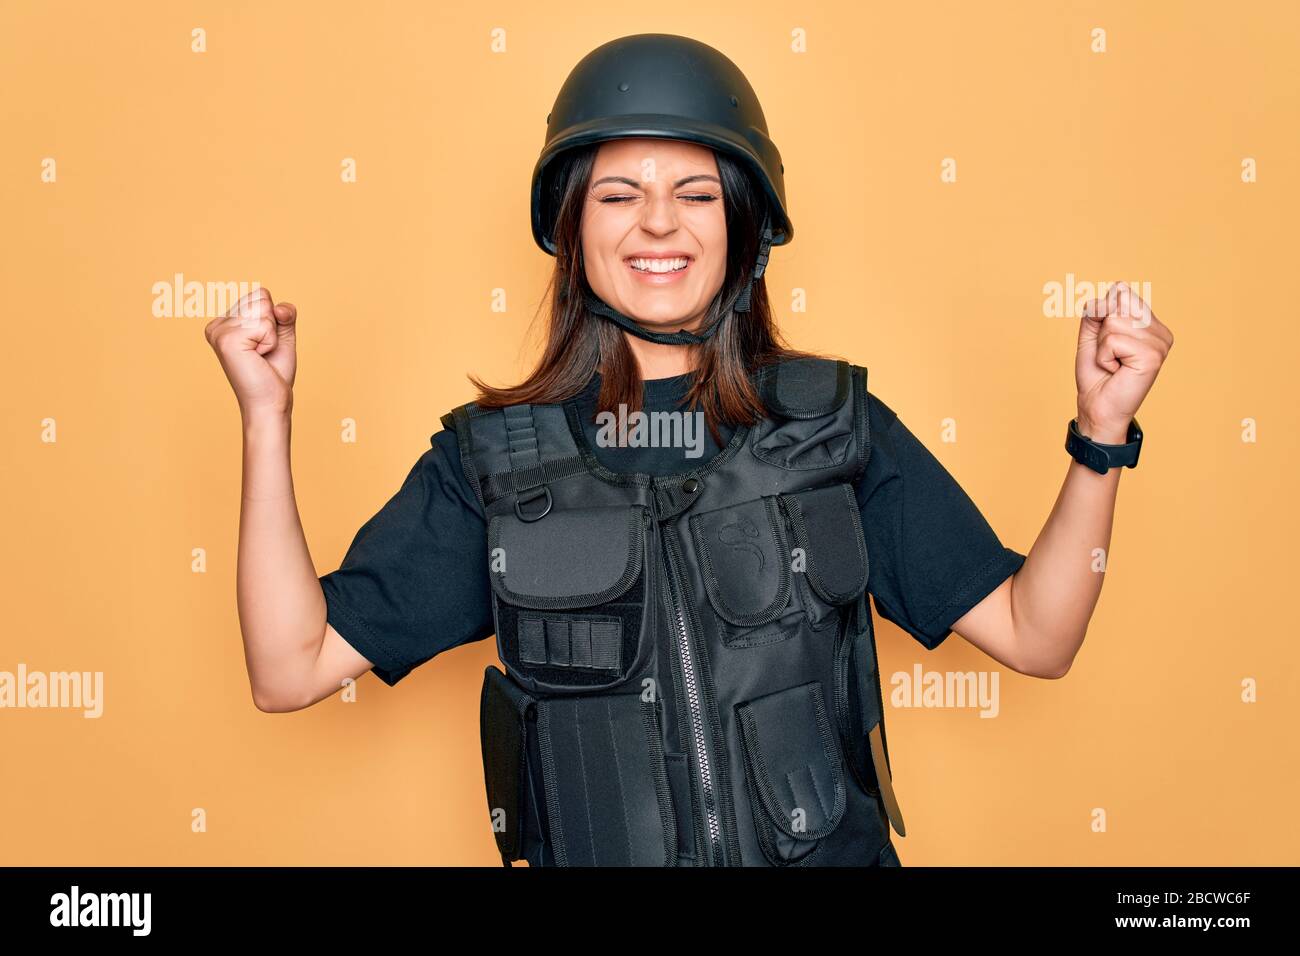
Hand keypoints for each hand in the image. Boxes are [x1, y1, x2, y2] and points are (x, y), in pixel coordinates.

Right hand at [204, 287, 297, 417]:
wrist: (270, 403)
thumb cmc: (274, 373)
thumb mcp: (282, 336)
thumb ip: (284, 314)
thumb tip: (279, 307)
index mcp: (224, 323)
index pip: (260, 294)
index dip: (273, 318)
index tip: (264, 344)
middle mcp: (217, 325)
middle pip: (261, 296)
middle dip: (273, 325)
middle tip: (263, 352)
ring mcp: (219, 332)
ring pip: (264, 308)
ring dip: (272, 334)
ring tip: (260, 355)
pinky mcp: (227, 340)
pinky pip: (265, 324)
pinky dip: (270, 342)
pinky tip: (258, 358)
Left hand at [1075, 281, 1173, 441]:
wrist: (1096, 406)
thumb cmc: (1096, 373)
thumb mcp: (1091, 334)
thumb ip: (1096, 310)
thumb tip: (1106, 300)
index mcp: (1151, 324)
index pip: (1121, 290)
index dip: (1102, 311)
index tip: (1106, 340)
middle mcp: (1160, 332)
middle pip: (1117, 301)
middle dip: (1101, 329)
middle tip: (1109, 354)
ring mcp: (1160, 343)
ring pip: (1114, 321)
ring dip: (1102, 345)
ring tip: (1113, 363)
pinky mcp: (1152, 355)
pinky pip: (1113, 339)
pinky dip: (1104, 356)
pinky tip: (1116, 370)